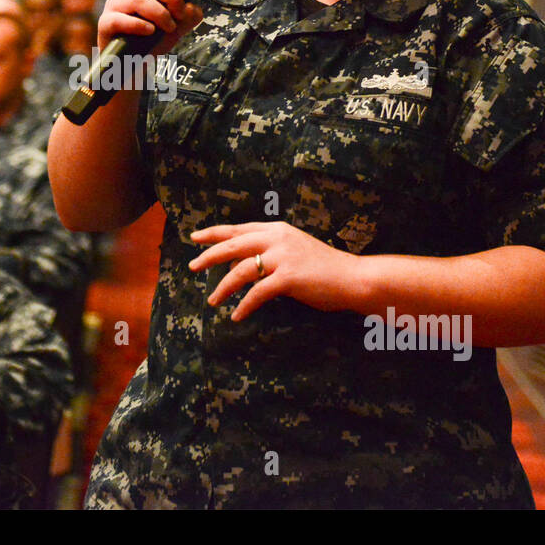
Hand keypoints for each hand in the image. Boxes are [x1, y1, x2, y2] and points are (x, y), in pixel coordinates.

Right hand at [96, 0, 202, 56]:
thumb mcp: (177, 25)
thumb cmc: (153, 39)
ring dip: (160, 14)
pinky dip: (139, 26)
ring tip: (169, 27)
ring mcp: (114, 3)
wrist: (132, 63)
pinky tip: (150, 32)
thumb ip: (189, 15)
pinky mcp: (106, 23)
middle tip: (180, 15)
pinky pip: (120, 19)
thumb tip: (193, 9)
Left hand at [190, 221, 366, 321]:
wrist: (354, 277)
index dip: (215, 233)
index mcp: (277, 229)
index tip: (195, 237)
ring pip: (241, 271)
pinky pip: (257, 293)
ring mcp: (283, 257)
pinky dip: (244, 306)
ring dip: (223, 287)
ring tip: (212, 300)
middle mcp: (277, 239)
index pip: (239, 229)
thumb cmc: (325, 268)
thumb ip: (269, 253)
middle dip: (208, 256)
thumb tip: (239, 265)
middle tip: (191, 266)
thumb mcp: (294, 251)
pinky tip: (236, 315)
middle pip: (233, 245)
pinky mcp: (289, 278)